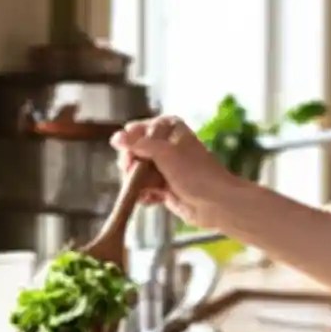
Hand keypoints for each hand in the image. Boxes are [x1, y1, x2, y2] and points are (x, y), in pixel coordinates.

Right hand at [110, 115, 243, 229]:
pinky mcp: (164, 187)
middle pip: (133, 152)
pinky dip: (144, 195)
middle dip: (131, 165)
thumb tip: (115, 138)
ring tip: (144, 190)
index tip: (130, 155)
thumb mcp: (165, 153)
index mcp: (169, 128)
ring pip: (136, 172)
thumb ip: (138, 144)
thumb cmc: (195, 173)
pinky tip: (150, 200)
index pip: (136, 129)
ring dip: (136, 182)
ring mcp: (165, 167)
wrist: (215, 203)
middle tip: (133, 173)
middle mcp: (166, 145)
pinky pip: (144, 189)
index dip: (130, 142)